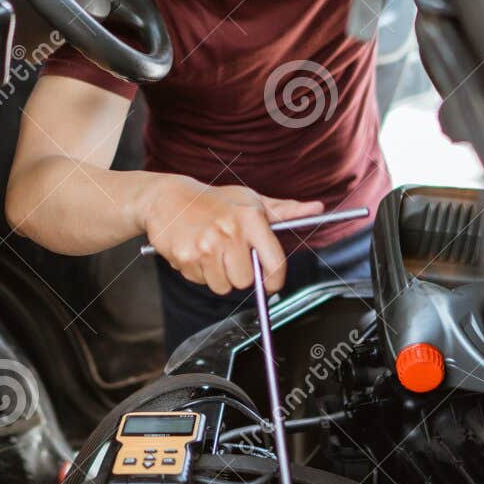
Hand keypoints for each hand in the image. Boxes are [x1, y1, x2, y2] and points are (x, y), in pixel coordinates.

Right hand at [140, 177, 323, 294]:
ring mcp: (206, 246)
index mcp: (251, 218)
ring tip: (210, 251)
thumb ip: (284, 211)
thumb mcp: (249, 200)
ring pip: (222, 286)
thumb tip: (317, 208)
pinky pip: (200, 281)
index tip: (271, 283)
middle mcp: (230, 232)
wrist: (166, 198)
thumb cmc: (214, 200)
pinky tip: (194, 250)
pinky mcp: (185, 257)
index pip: (275, 263)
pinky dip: (197, 271)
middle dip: (239, 273)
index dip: (275, 280)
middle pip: (245, 281)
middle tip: (229, 255)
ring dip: (217, 275)